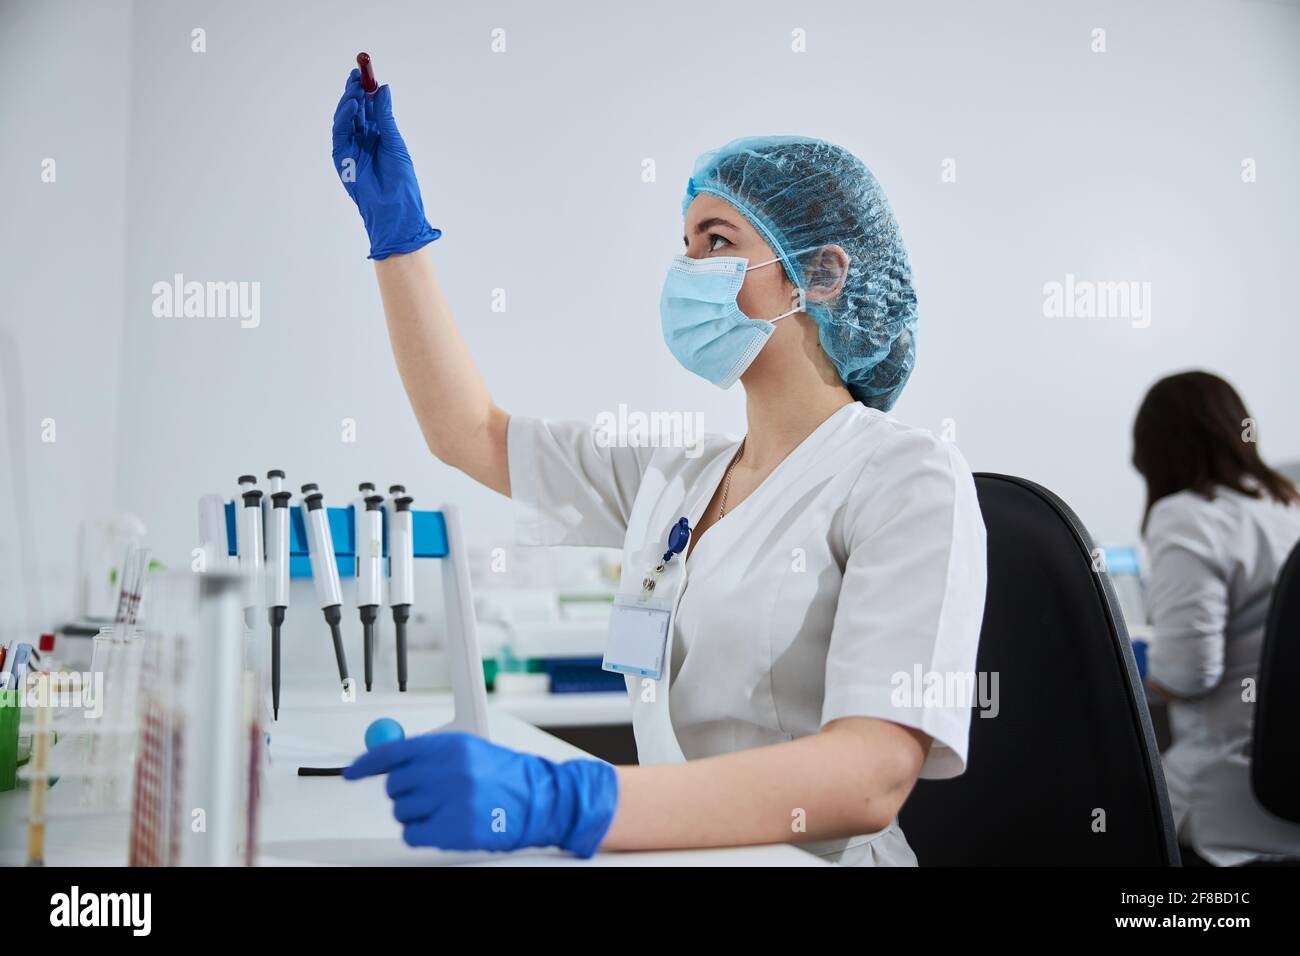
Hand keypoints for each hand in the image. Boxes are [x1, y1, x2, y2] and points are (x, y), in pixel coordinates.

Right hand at [331, 69, 440, 258]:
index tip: (365, 73)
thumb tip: (382, 89)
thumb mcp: (395, 142)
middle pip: (355, 111)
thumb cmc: (401, 180)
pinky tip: (352, 106)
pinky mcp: (342, 158)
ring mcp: (352, 149)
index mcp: (379, 137)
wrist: (395, 207)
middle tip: (357, 75)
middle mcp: (364, 141)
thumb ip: (385, 116)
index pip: (368, 109)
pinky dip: (344, 118)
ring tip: (355, 89)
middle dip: (354, 92)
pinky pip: (340, 134)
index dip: (366, 91)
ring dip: (349, 103)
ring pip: (345, 120)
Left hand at [343, 732, 618, 857]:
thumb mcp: (469, 752)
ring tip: (445, 809)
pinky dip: (423, 833)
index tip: (351, 772)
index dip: (367, 763)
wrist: (541, 801)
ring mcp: (450, 800)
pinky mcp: (453, 829)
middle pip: (395, 784)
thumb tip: (390, 761)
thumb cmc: (507, 777)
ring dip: (416, 813)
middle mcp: (448, 770)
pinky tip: (445, 826)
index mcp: (451, 745)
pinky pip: (412, 833)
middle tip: (428, 794)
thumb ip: (430, 754)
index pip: (394, 751)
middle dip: (406, 791)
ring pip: (402, 810)